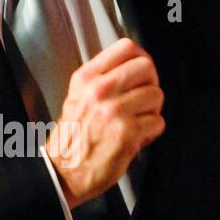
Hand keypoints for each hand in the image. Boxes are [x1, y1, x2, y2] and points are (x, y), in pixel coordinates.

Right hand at [44, 38, 164, 208]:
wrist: (62, 172)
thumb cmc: (72, 138)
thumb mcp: (77, 97)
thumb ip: (102, 78)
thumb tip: (134, 67)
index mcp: (86, 79)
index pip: (125, 47)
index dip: (141, 58)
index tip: (142, 71)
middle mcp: (99, 91)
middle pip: (146, 67)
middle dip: (151, 83)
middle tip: (144, 98)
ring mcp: (114, 111)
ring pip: (156, 95)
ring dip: (152, 110)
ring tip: (137, 121)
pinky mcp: (127, 133)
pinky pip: (157, 122)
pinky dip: (151, 131)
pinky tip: (137, 136)